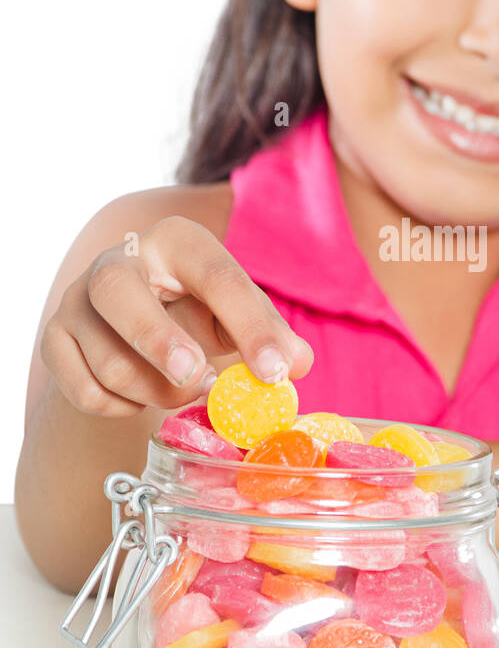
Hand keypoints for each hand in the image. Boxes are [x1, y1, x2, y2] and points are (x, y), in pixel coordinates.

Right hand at [41, 216, 312, 415]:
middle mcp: (116, 261)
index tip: (276, 371)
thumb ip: (271, 336)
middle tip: (196, 377)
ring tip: (184, 391)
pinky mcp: (54, 339)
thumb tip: (296, 364)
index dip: (251, 326)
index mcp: (175, 241)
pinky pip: (83, 389)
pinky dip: (121, 407)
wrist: (135, 326)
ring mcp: (76, 300)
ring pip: (106, 359)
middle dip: (157, 340)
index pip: (215, 276)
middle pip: (118, 292)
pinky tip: (141, 397)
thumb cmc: (195, 311)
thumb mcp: (238, 316)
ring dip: (155, 393)